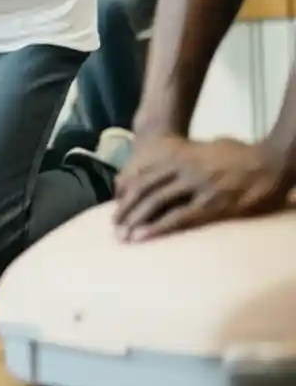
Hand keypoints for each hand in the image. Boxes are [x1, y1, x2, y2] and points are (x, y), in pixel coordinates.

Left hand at [113, 134, 292, 241]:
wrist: (272, 160)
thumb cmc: (242, 155)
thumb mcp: (209, 148)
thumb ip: (188, 158)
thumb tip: (175, 168)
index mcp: (180, 156)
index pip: (144, 176)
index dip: (127, 194)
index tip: (117, 207)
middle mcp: (183, 169)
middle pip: (144, 190)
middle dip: (126, 210)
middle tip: (114, 227)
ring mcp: (197, 186)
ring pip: (156, 203)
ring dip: (136, 221)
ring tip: (123, 236)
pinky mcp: (213, 204)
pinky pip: (179, 218)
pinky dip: (157, 228)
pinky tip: (143, 237)